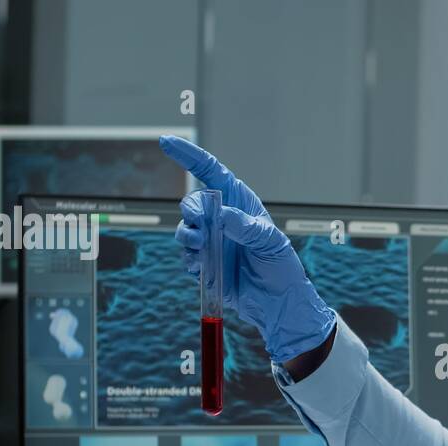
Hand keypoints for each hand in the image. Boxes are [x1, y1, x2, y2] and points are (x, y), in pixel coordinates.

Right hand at [160, 135, 335, 362]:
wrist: (277, 303)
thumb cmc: (281, 268)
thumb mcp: (270, 242)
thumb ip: (246, 227)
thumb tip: (221, 215)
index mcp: (241, 204)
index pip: (211, 172)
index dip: (188, 156)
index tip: (166, 141)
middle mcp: (223, 219)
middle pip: (193, 203)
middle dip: (190, 211)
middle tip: (198, 224)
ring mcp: (213, 242)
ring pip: (185, 230)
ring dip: (187, 237)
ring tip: (201, 248)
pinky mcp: (205, 264)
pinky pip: (187, 257)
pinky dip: (190, 261)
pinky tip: (203, 268)